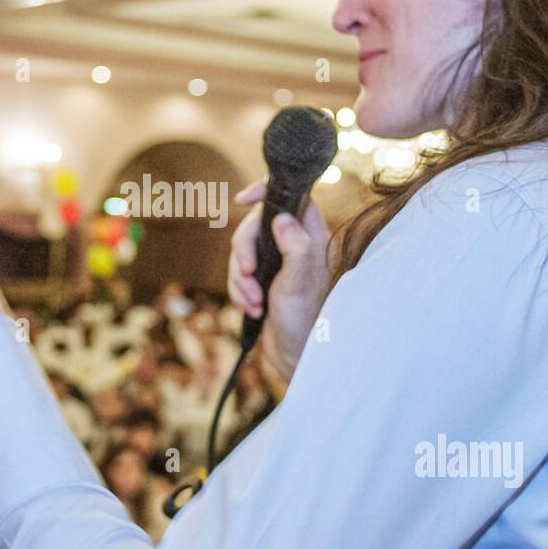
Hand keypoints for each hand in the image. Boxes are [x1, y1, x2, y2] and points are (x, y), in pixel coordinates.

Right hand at [227, 179, 331, 384]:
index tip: (242, 200)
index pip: (288, 198)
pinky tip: (252, 309)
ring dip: (241, 280)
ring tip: (255, 303)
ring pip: (242, 252)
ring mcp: (276, 261)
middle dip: (244, 253)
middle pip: (254, 226)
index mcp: (309, 236)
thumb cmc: (303, 320)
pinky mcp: (261, 279)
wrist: (293, 355)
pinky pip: (238, 274)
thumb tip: (282, 218)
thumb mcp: (298, 283)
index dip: (264, 192)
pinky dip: (240, 291)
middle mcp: (293, 243)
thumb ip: (295, 248)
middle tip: (248, 274)